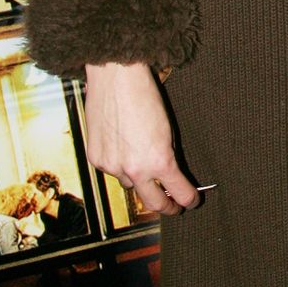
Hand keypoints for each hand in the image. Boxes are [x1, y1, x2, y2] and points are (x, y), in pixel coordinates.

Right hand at [84, 62, 199, 214]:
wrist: (116, 79)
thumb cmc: (146, 98)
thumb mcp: (169, 129)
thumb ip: (169, 156)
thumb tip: (171, 174)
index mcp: (160, 161)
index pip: (179, 193)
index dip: (188, 200)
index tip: (191, 201)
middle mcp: (135, 170)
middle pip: (153, 204)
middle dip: (166, 207)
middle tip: (174, 206)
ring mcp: (113, 167)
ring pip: (129, 184)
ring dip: (138, 179)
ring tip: (142, 161)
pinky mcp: (96, 160)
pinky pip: (112, 171)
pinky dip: (119, 165)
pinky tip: (122, 147)